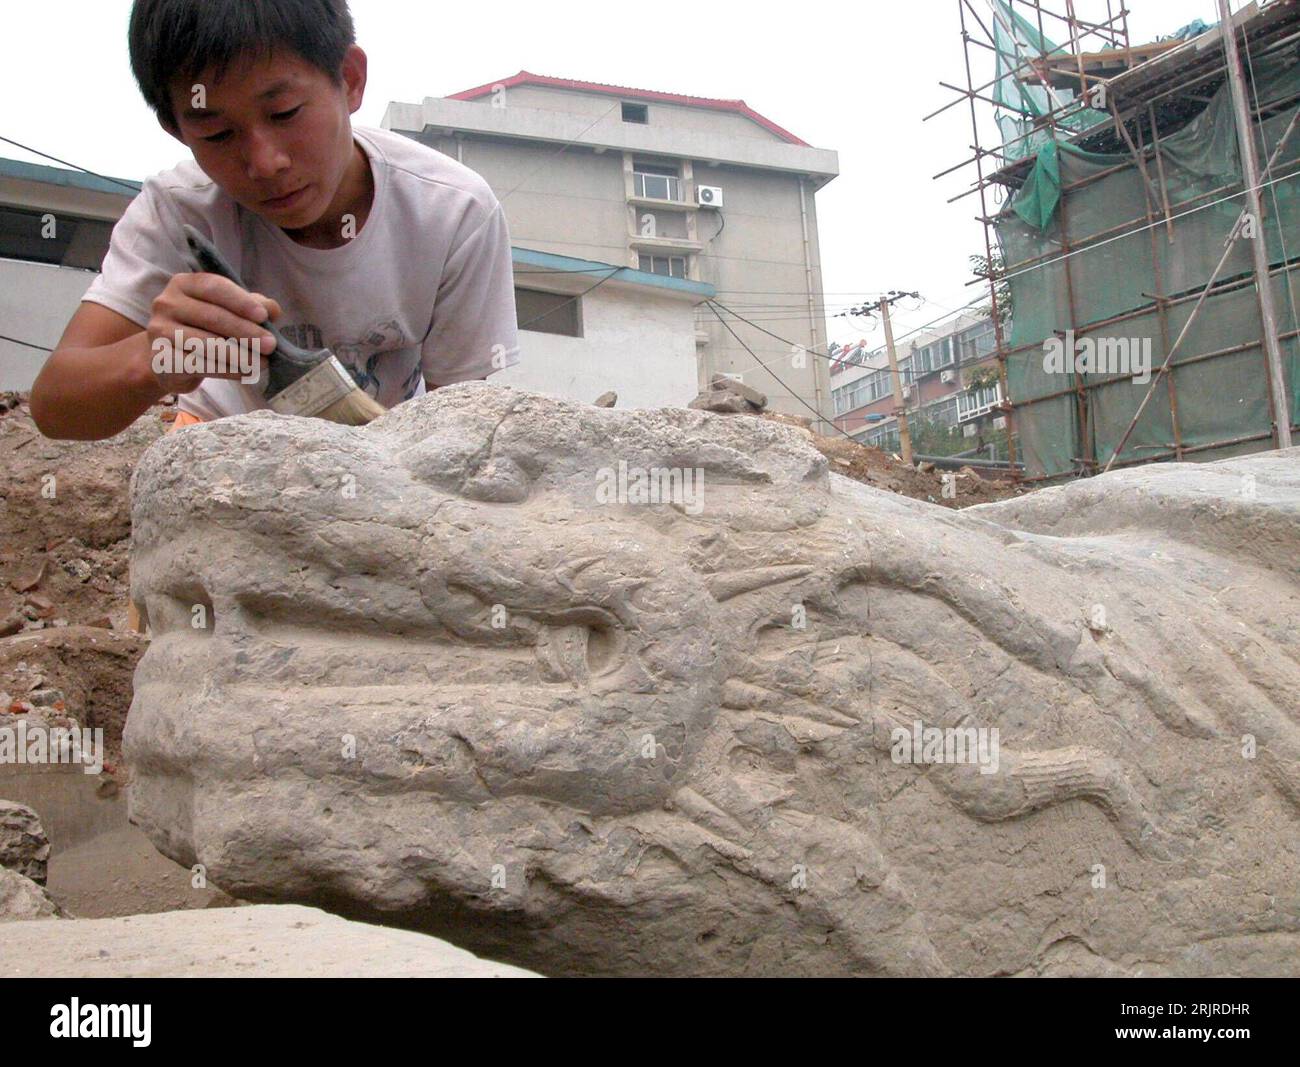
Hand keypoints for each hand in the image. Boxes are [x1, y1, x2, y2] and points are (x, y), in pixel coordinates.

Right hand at [144, 273, 282, 394]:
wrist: (171, 359)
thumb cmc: (205, 328)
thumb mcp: (228, 311)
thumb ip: (251, 305)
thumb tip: (273, 309)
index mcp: (184, 284)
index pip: (214, 287)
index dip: (240, 301)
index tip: (263, 316)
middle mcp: (166, 303)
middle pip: (212, 316)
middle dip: (246, 332)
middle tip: (270, 345)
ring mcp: (160, 331)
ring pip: (206, 343)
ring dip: (239, 355)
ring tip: (262, 363)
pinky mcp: (161, 358)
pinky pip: (199, 365)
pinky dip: (227, 370)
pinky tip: (246, 373)